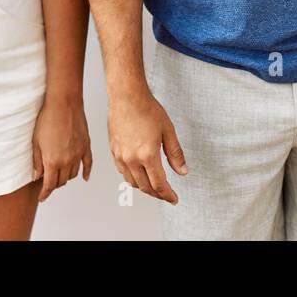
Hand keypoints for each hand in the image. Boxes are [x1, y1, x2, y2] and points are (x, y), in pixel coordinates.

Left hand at [32, 95, 93, 200]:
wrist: (64, 103)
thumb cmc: (48, 118)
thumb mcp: (36, 142)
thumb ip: (37, 161)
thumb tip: (37, 176)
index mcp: (52, 161)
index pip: (49, 185)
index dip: (45, 193)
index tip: (42, 197)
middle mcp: (67, 161)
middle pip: (62, 181)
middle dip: (54, 184)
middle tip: (48, 182)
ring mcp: (78, 154)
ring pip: (73, 175)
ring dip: (66, 177)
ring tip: (60, 174)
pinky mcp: (86, 146)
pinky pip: (88, 164)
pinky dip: (86, 172)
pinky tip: (85, 177)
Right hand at [107, 88, 186, 203]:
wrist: (127, 97)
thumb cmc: (148, 110)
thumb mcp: (168, 131)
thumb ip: (175, 154)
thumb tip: (182, 172)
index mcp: (147, 155)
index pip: (159, 184)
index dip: (168, 194)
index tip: (174, 199)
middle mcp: (132, 159)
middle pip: (145, 187)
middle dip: (157, 194)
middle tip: (167, 195)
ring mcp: (120, 156)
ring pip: (132, 182)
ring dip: (144, 188)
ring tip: (154, 187)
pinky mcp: (113, 151)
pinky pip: (123, 172)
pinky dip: (132, 178)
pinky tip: (140, 175)